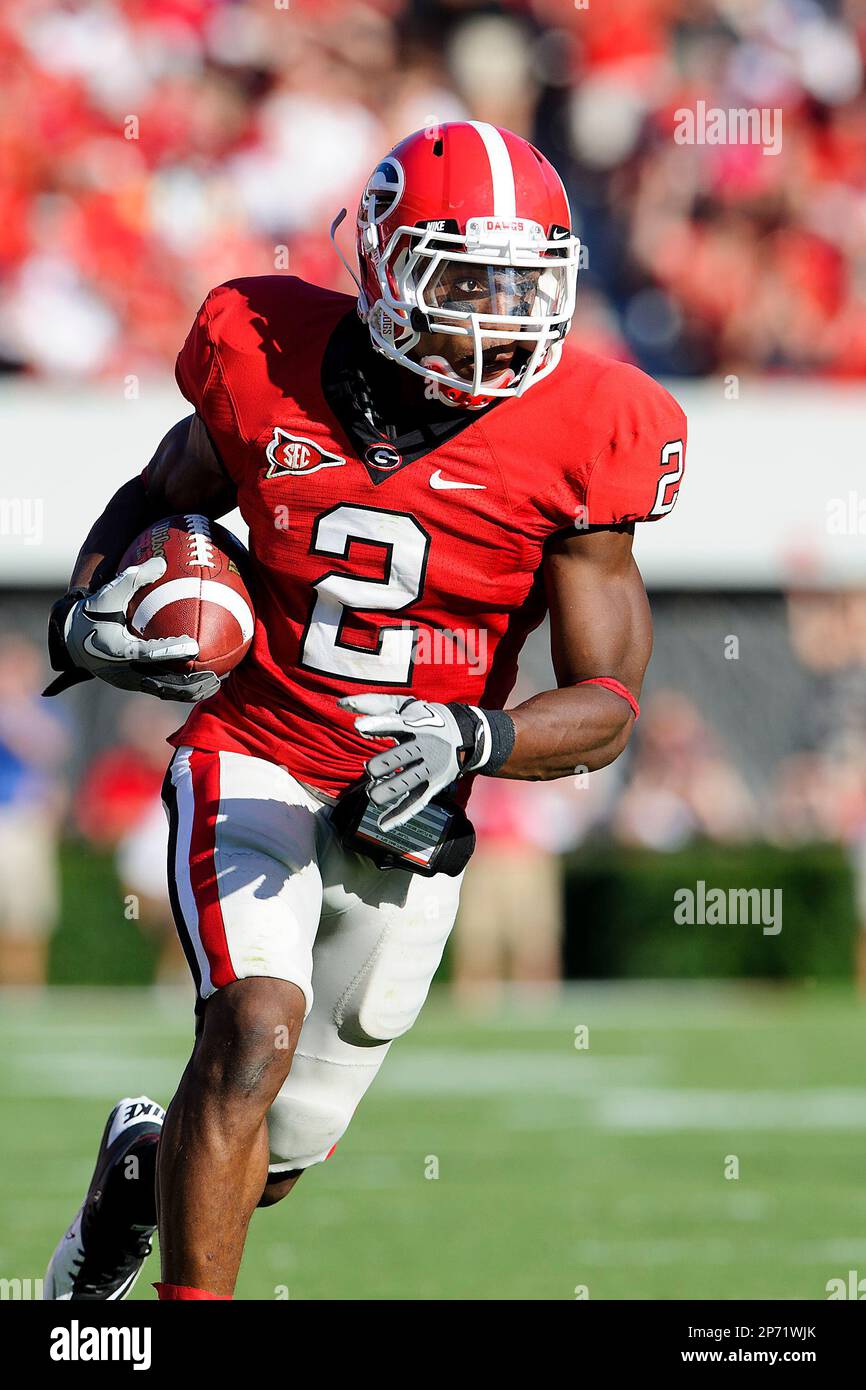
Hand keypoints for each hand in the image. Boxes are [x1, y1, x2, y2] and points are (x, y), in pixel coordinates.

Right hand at [63, 558, 219, 701]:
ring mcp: (131, 681)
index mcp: (119, 650)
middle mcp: (126, 671)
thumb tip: (162, 563)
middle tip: (214, 676)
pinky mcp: (135, 684)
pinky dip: (182, 690)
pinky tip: (203, 682)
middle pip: (163, 684)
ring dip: (190, 691)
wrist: (72, 640)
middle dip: (189, 684)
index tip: (194, 646)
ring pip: (165, 692)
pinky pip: (162, 690)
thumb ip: (135, 578)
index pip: (148, 653)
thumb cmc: (94, 614)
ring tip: (216, 684)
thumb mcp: (110, 593)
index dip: (171, 651)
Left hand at [339, 694, 476, 829]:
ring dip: (384, 791)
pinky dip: (399, 815)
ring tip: (371, 793)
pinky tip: (382, 824)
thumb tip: (342, 703)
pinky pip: (415, 803)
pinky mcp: (433, 786)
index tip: (359, 727)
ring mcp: (431, 769)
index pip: (396, 724)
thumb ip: (375, 704)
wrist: (467, 736)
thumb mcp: (406, 706)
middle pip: (399, 758)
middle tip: (370, 768)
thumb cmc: (427, 719)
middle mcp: (426, 747)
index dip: (378, 725)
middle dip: (379, 765)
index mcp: (418, 725)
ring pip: (405, 784)